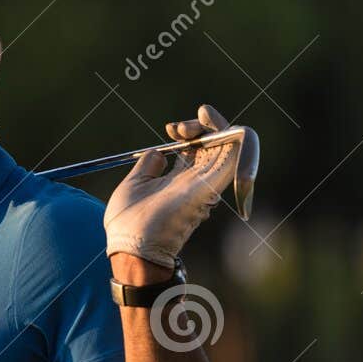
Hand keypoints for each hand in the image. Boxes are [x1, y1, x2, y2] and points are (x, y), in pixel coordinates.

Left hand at [104, 104, 238, 269]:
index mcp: (180, 179)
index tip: (170, 128)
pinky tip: (213, 120)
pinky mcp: (210, 185)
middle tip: (179, 125)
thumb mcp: (134, 183)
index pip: (197, 150)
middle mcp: (197, 181)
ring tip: (195, 118)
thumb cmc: (128, 221)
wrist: (131, 243)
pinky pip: (234, 156)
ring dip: (215, 125)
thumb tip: (159, 151)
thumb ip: (149, 166)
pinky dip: (230, 136)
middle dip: (202, 125)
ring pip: (229, 146)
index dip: (190, 132)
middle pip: (214, 145)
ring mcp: (206, 183)